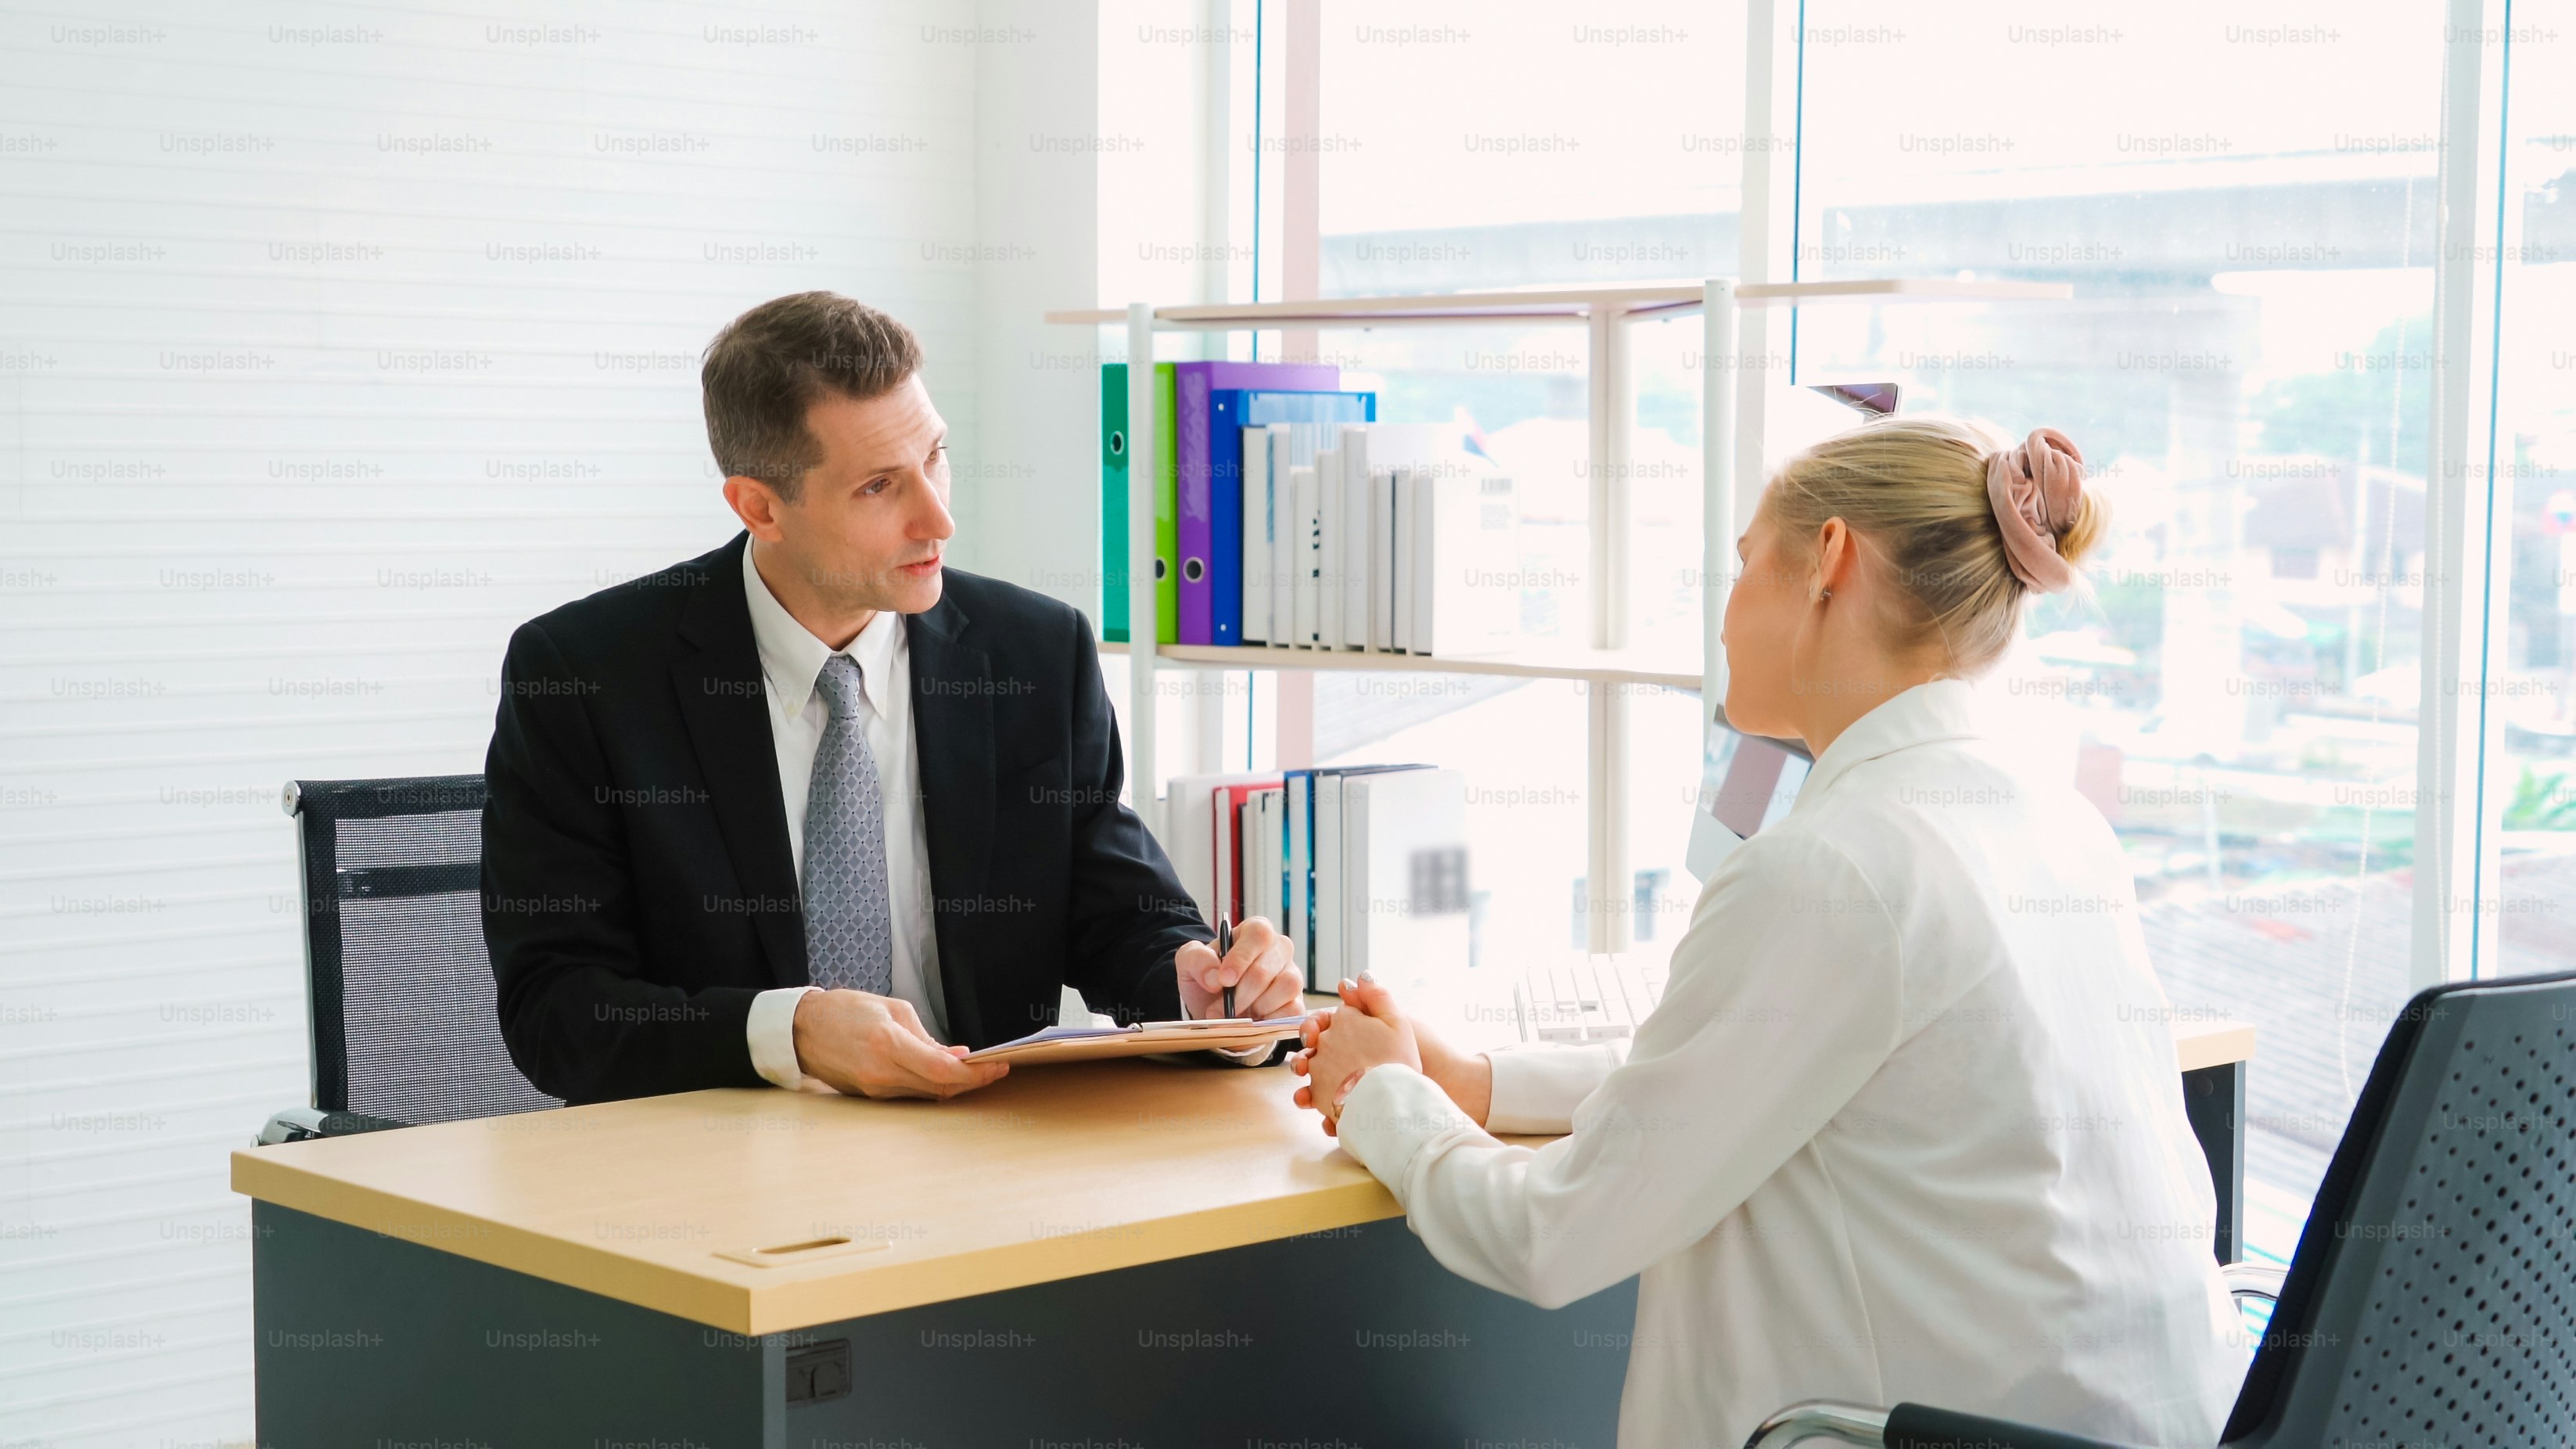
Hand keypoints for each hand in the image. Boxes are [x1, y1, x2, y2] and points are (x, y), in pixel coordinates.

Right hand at [790, 989, 1008, 1099]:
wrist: (803, 1030)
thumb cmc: (844, 1011)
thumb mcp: (892, 1010)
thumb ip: (926, 1037)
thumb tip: (955, 1055)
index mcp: (889, 1045)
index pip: (943, 1069)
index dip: (975, 1073)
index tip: (996, 1066)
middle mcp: (883, 1073)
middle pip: (941, 1088)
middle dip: (972, 1081)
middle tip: (994, 1069)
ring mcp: (876, 1089)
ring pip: (928, 1095)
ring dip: (954, 1085)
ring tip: (975, 1070)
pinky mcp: (871, 1095)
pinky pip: (911, 1095)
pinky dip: (932, 1086)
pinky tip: (945, 1075)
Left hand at [1175, 915, 1302, 1020]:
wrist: (1214, 1006)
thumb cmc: (1207, 978)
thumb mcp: (1189, 963)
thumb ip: (1196, 960)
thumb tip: (1215, 977)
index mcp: (1255, 931)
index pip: (1258, 935)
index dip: (1241, 958)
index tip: (1223, 980)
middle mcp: (1279, 949)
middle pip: (1266, 969)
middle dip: (1239, 995)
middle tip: (1217, 1011)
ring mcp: (1292, 974)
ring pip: (1287, 986)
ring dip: (1256, 1006)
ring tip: (1237, 1015)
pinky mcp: (1297, 1001)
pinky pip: (1294, 1010)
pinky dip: (1271, 1020)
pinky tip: (1253, 1021)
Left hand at [1287, 977, 1419, 1134]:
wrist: (1392, 1104)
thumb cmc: (1399, 1063)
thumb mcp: (1398, 1022)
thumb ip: (1378, 996)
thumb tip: (1361, 976)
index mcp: (1344, 1020)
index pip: (1340, 1015)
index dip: (1349, 1023)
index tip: (1359, 1033)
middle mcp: (1325, 1041)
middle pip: (1321, 1037)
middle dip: (1326, 1043)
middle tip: (1345, 1057)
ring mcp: (1318, 1068)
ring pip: (1311, 1064)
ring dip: (1315, 1069)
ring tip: (1333, 1078)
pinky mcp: (1317, 1094)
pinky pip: (1311, 1093)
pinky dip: (1316, 1096)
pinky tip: (1328, 1100)